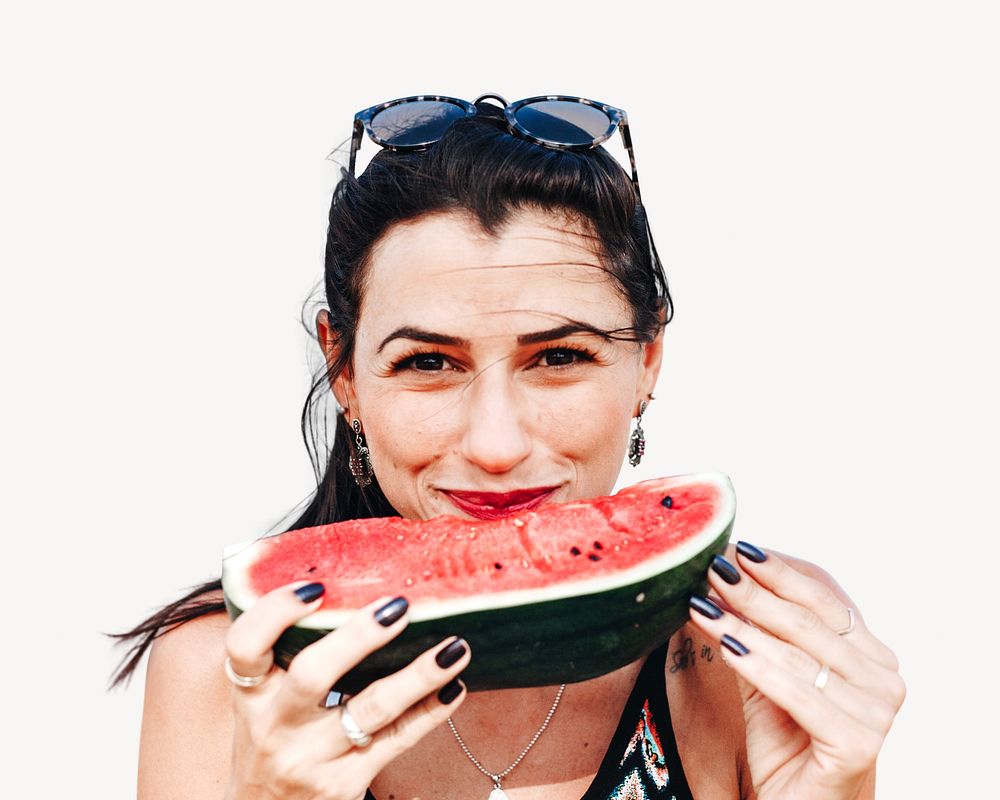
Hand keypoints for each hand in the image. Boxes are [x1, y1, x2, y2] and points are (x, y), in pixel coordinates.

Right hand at [223, 582, 469, 799]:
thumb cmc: (272, 741)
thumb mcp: (263, 701)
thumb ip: (288, 653)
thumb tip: (343, 585)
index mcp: (251, 693)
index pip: (245, 646)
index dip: (276, 612)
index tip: (316, 586)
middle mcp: (275, 726)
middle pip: (313, 674)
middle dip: (359, 637)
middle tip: (399, 606)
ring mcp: (310, 759)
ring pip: (370, 710)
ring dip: (417, 675)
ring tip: (454, 646)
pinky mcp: (344, 785)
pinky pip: (396, 742)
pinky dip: (430, 713)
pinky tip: (454, 688)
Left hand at [687, 543, 904, 799]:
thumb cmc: (787, 742)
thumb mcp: (764, 676)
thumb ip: (751, 631)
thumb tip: (720, 578)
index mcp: (871, 653)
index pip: (822, 599)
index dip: (778, 573)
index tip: (735, 549)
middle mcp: (885, 677)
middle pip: (809, 621)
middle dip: (755, 591)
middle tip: (713, 566)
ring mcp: (879, 711)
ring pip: (799, 655)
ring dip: (745, 624)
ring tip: (704, 602)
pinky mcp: (859, 743)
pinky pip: (799, 694)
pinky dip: (759, 666)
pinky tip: (726, 645)